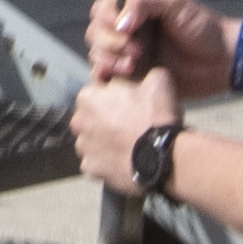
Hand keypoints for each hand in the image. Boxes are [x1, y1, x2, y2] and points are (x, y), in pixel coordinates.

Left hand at [68, 64, 185, 194]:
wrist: (163, 155)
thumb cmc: (156, 115)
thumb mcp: (158, 80)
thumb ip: (143, 74)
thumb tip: (143, 77)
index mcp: (88, 97)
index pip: (95, 92)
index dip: (112, 97)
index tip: (128, 103)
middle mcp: (79, 122)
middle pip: (89, 118)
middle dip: (103, 119)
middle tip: (128, 123)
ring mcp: (83, 148)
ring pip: (90, 141)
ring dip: (103, 141)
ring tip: (127, 144)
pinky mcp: (91, 169)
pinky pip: (96, 162)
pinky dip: (106, 161)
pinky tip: (123, 159)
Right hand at [78, 0, 238, 93]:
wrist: (221, 60)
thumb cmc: (202, 26)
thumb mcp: (175, 1)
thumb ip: (144, 1)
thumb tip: (120, 25)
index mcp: (134, 10)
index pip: (101, 10)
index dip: (107, 20)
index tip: (126, 29)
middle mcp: (127, 32)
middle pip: (95, 34)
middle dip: (110, 43)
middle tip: (137, 51)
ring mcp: (128, 56)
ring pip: (98, 56)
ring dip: (110, 60)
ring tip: (135, 66)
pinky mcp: (133, 79)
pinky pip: (107, 78)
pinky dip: (106, 76)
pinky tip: (120, 77)